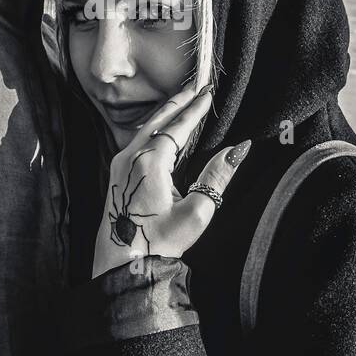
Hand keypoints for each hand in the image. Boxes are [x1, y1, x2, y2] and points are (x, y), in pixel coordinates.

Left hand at [92, 83, 251, 277]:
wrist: (123, 267)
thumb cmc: (160, 244)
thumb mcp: (197, 212)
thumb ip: (218, 175)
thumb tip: (239, 147)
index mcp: (149, 162)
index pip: (177, 125)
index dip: (195, 108)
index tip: (208, 91)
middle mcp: (130, 157)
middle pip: (158, 120)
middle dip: (178, 102)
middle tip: (196, 87)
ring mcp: (119, 166)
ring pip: (145, 129)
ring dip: (165, 115)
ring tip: (182, 104)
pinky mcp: (116, 176)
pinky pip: (137, 142)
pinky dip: (154, 129)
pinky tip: (162, 132)